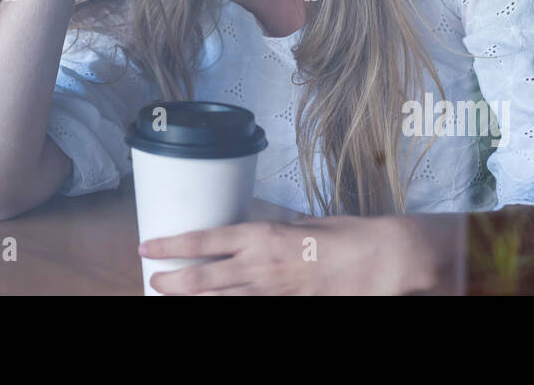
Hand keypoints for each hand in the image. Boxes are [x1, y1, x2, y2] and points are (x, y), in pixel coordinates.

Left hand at [138, 215, 446, 294]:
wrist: (384, 262)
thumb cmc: (350, 237)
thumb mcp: (305, 224)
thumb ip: (276, 231)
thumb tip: (258, 233)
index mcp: (263, 237)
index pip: (204, 241)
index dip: (172, 245)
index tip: (149, 246)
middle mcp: (262, 268)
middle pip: (204, 279)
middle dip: (174, 280)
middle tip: (153, 279)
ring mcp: (274, 293)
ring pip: (222, 300)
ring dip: (195, 299)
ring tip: (172, 294)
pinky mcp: (290, 307)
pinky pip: (252, 310)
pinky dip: (231, 307)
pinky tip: (219, 306)